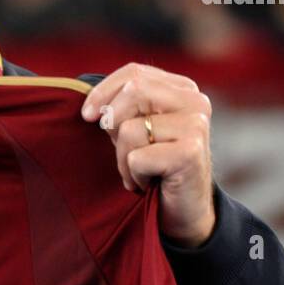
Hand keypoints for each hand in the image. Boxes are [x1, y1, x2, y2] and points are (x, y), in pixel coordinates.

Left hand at [80, 63, 215, 247]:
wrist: (184, 211)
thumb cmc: (156, 168)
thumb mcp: (137, 130)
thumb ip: (122, 108)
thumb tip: (90, 108)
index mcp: (183, 89)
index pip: (134, 73)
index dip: (103, 92)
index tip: (87, 115)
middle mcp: (195, 102)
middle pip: (132, 92)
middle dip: (114, 125)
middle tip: (126, 151)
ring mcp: (195, 126)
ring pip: (129, 128)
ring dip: (124, 158)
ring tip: (141, 171)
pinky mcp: (190, 152)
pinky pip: (136, 157)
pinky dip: (134, 175)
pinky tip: (151, 182)